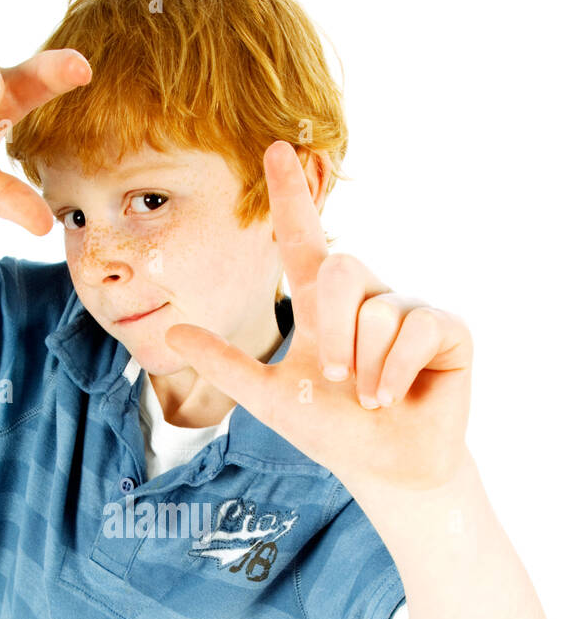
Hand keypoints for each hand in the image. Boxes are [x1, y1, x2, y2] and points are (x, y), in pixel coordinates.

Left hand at [164, 140, 472, 492]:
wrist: (385, 469)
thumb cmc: (332, 431)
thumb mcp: (269, 398)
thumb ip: (225, 364)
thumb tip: (172, 333)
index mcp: (324, 305)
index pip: (304, 239)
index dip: (291, 197)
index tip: (275, 149)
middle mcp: (367, 297)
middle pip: (342, 269)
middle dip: (332, 335)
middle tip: (331, 381)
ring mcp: (409, 309)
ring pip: (378, 310)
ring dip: (364, 369)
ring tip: (369, 399)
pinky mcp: (447, 329)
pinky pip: (416, 329)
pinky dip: (396, 372)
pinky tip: (395, 397)